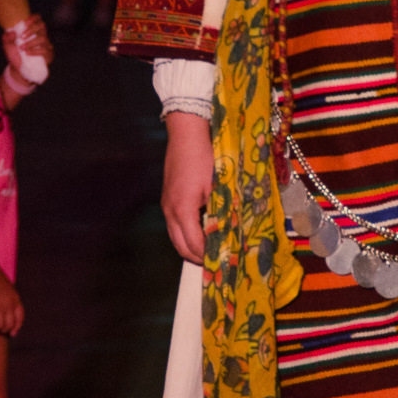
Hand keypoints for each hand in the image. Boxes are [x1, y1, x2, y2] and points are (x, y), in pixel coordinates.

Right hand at [0, 263, 23, 335]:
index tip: (13, 333)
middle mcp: (9, 305)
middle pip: (10, 325)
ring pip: (0, 326)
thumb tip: (8, 310)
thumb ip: (10, 299)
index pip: (20, 318)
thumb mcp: (8, 289)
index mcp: (16, 299)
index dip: (17, 327)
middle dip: (4, 330)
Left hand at [2, 13, 52, 76]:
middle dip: (32, 29)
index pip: (38, 19)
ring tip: (22, 48)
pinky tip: (27, 53)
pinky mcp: (49, 54)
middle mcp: (41, 35)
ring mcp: (46, 45)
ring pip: (43, 38)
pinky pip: (45, 50)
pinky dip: (35, 51)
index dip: (34, 18)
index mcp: (32, 31)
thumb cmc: (14, 55)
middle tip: (22, 37)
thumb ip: (7, 37)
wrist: (18, 69)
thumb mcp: (7, 45)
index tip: (25, 23)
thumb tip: (14, 32)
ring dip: (31, 42)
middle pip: (42, 25)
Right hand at [161, 112, 212, 263]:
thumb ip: (222, 212)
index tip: (222, 263)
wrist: (187, 134)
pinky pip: (175, 224)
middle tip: (215, 263)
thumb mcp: (218, 186)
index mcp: (182, 210)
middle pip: (180, 246)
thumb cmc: (205, 158)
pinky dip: (186, 233)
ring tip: (210, 250)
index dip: (208, 256)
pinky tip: (202, 230)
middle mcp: (170, 211)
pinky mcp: (167, 198)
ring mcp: (166, 205)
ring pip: (175, 236)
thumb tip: (230, 233)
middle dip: (197, 257)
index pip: (194, 244)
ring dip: (191, 246)